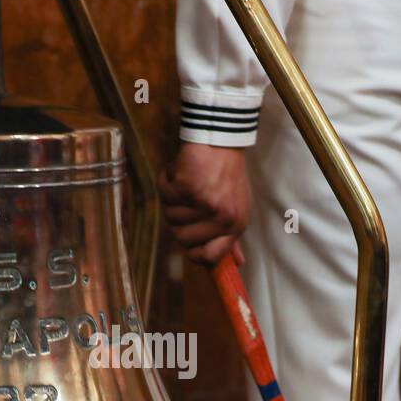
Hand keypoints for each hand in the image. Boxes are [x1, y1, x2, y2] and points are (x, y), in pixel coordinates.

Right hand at [158, 142, 249, 265]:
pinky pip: (163, 194)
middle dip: (178, 220)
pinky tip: (179, 170)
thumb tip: (237, 263)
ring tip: (187, 181)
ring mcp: (204, 204)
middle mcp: (222, 218)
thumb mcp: (236, 207)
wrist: (221, 138)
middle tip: (187, 199)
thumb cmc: (227, 174)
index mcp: (235, 225)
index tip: (187, 244)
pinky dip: (166, 180)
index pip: (209, 257)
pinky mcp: (187, 188)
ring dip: (172, 198)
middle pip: (182, 238)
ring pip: (170, 216)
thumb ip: (232, 236)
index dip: (193, 253)